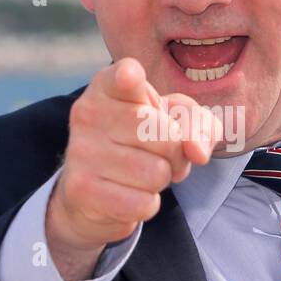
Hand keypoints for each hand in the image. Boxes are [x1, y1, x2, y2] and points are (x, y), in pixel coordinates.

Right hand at [45, 57, 222, 279]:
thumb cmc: (143, 143)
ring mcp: (81, 152)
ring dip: (160, 180)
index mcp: (109, 86)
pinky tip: (127, 193)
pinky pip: (144, 203)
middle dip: (175, 153)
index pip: (124, 77)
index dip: (130, 77)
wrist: (95, 191)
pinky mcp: (82, 190)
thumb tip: (197, 151)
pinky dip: (147, 204)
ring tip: (141, 173)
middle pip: (165, 136)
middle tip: (157, 154)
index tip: (130, 78)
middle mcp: (88, 114)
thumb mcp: (176, 121)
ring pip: (156, 173)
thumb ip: (199, 125)